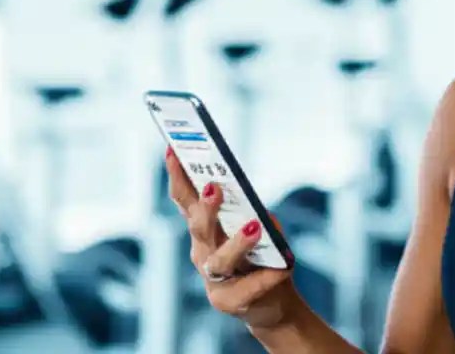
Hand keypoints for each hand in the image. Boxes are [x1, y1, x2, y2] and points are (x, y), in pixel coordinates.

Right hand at [166, 147, 296, 329]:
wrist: (272, 303)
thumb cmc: (261, 256)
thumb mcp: (258, 227)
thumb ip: (251, 214)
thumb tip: (255, 210)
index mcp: (205, 229)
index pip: (185, 200)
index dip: (177, 177)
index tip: (172, 151)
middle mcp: (203, 251)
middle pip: (198, 227)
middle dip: (205, 207)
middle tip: (214, 187)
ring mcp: (213, 279)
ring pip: (219, 260)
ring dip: (236, 242)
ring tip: (254, 227)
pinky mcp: (228, 302)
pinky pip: (247, 287)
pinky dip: (266, 276)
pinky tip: (282, 268)